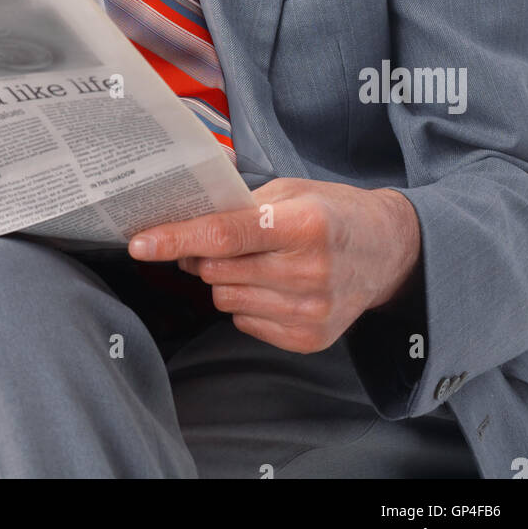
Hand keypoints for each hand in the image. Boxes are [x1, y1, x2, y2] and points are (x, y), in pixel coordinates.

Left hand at [128, 178, 420, 352]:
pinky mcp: (310, 339)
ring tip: (254, 260)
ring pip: (225, 298)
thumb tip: (181, 203)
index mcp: (305, 225)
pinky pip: (244, 322)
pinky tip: (270, 284)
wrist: (387, 252)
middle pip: (217, 270)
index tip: (140, 243)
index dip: (177, 239)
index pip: (226, 235)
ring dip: (224, 279)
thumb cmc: (332, 212)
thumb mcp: (292, 189)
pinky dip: (245, 302)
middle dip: (202, 254)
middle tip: (215, 239)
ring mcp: (311, 311)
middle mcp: (310, 272)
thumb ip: (239, 198)